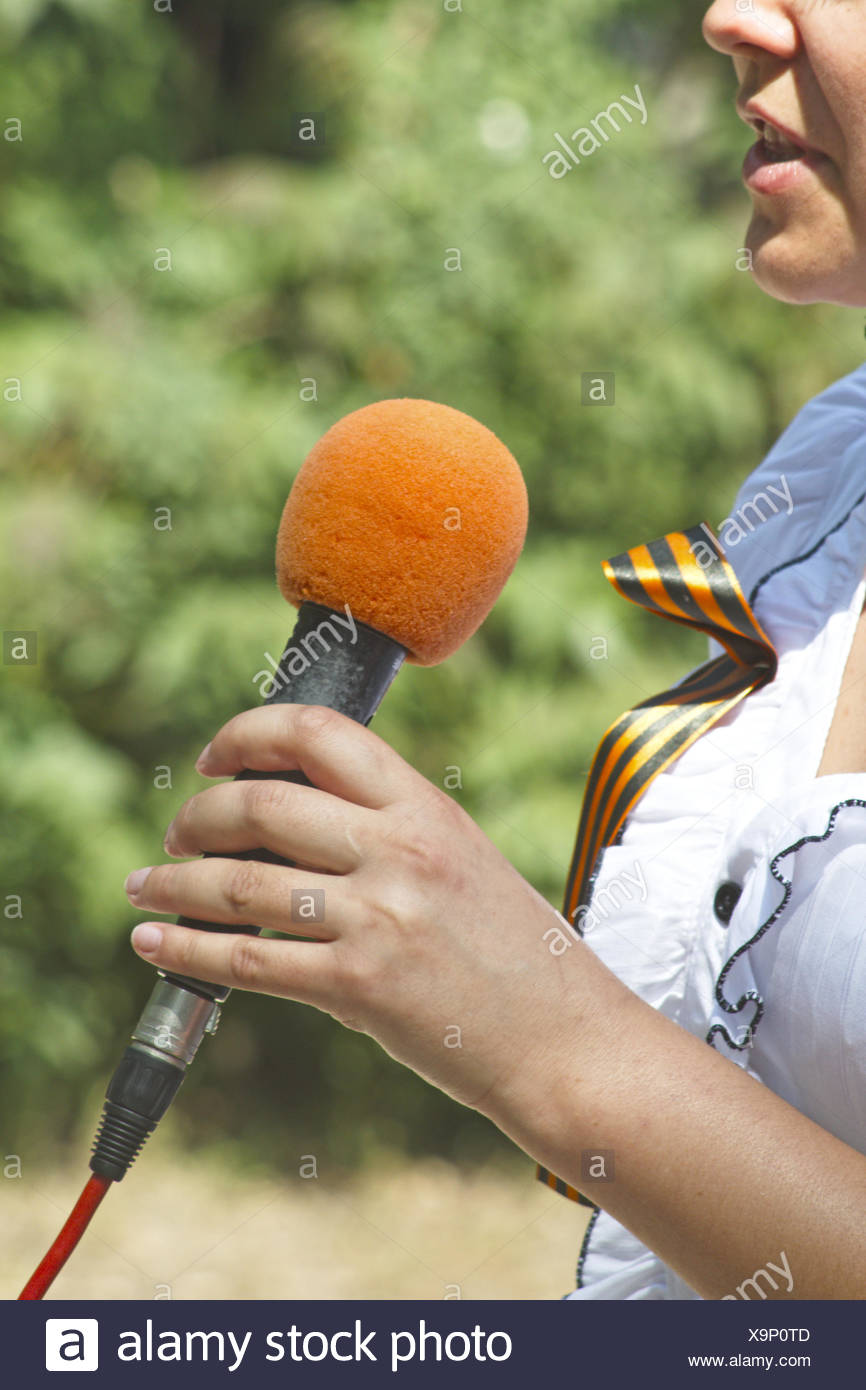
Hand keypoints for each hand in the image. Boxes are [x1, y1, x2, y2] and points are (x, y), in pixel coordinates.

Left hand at [124, 704, 586, 1112]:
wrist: (565, 1041)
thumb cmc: (518, 955)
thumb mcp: (463, 861)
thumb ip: (389, 832)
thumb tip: (291, 822)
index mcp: (427, 808)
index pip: (319, 733)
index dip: (247, 734)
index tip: (214, 758)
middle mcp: (400, 850)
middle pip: (262, 803)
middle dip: (198, 816)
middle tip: (176, 833)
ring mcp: (379, 917)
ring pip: (241, 882)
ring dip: (175, 883)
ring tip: (145, 887)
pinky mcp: (359, 987)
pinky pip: (249, 959)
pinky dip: (188, 950)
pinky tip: (157, 944)